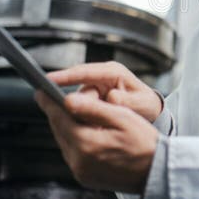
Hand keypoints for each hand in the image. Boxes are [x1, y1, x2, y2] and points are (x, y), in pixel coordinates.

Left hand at [34, 90, 158, 193]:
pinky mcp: (84, 177)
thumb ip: (93, 108)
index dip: (49, 103)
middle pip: (59, 130)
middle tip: (65, 100)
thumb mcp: (122, 117)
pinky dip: (76, 141)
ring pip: (65, 142)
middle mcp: (79, 161)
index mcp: (87, 144)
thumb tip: (68, 100)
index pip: (60, 118)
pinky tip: (89, 133)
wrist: (156, 173)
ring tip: (81, 116)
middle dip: (61, 114)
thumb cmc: (144, 143)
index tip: (41, 91)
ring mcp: (80, 171)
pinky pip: (73, 154)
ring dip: (69, 128)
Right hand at [47, 61, 163, 121]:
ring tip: (97, 126)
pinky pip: (80, 108)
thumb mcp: (142, 103)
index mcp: (112, 72)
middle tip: (89, 121)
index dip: (66, 76)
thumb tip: (112, 98)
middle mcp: (100, 78)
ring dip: (82, 115)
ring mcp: (94, 88)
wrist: (149, 111)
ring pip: (77, 103)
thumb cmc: (146, 104)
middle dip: (78, 107)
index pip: (84, 72)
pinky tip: (90, 127)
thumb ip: (127, 101)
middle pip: (78, 92)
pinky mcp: (90, 99)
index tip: (49, 80)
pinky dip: (82, 117)